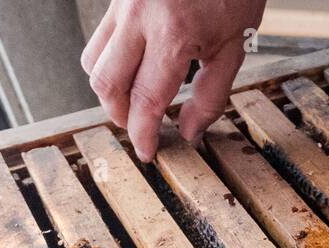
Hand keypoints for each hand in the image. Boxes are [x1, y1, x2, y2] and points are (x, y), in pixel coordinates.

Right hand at [81, 0, 266, 159]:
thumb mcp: (236, 44)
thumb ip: (212, 94)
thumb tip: (190, 132)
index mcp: (172, 34)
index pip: (145, 100)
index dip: (143, 133)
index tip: (147, 152)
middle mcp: (138, 17)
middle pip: (105, 84)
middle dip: (119, 115)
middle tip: (140, 127)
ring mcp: (122, 2)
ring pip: (92, 59)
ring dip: (108, 89)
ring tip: (134, 100)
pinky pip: (100, 36)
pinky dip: (110, 60)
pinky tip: (133, 67)